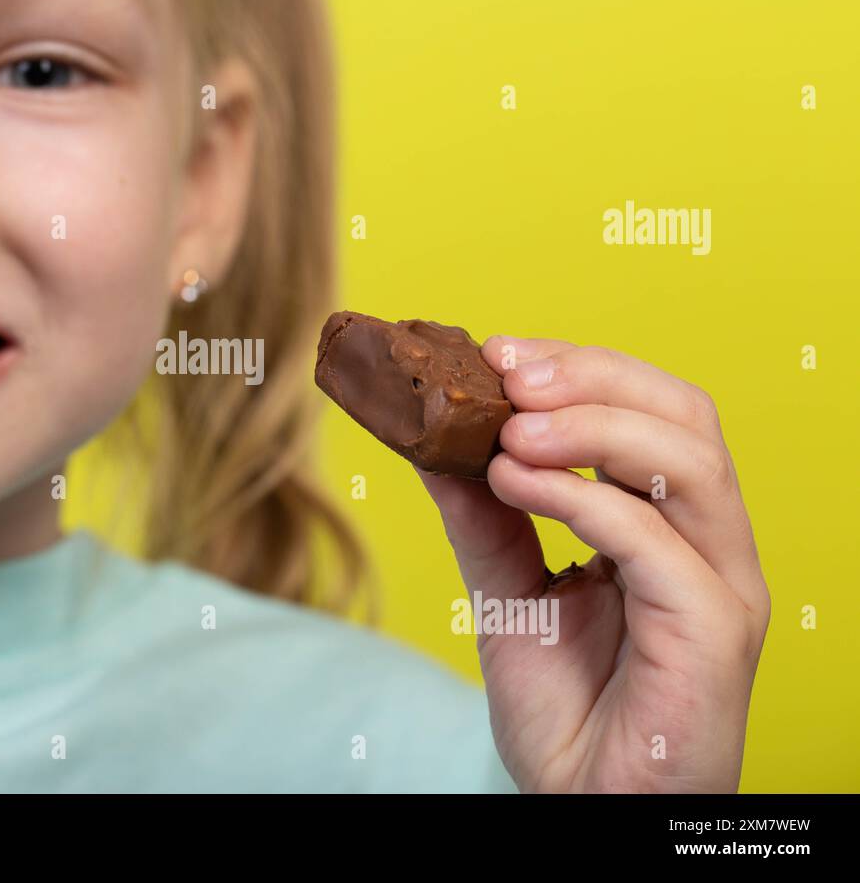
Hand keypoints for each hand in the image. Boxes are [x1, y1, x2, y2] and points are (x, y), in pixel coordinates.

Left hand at [419, 336, 769, 792]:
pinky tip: (517, 483)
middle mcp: (709, 544)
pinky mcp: (713, 630)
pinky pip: (657, 541)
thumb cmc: (565, 709)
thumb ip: (484, 518)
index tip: (498, 351)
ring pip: (687, 462)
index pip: (651, 409)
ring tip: (507, 428)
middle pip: (685, 414)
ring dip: (590, 426)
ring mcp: (720, 584)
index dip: (580, 367)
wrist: (582, 805)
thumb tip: (435, 442)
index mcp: (671, 524)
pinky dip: (583, 498)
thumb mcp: (508, 592)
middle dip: (593, 375)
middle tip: (507, 370)